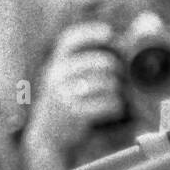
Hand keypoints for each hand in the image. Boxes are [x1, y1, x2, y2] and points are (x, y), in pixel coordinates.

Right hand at [23, 22, 124, 169]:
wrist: (47, 137)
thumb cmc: (64, 103)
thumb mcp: (63, 79)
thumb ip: (81, 63)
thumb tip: (116, 40)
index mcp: (55, 64)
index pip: (71, 40)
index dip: (92, 33)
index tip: (110, 33)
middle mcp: (57, 76)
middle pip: (103, 62)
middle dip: (119, 70)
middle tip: (122, 78)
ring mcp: (65, 94)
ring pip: (109, 83)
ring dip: (119, 90)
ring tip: (116, 96)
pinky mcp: (75, 113)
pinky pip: (110, 103)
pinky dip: (117, 106)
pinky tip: (113, 110)